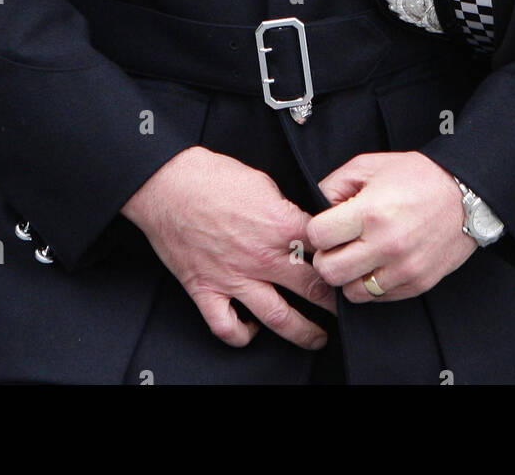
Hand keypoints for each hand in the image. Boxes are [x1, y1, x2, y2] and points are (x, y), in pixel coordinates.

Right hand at [121, 146, 336, 348]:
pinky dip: (243, 334)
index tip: (348, 263)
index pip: (326, 249)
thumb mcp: (262, 181)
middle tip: (348, 307)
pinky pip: (228, 328)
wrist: (166, 183)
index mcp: (280, 224)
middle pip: (314, 289)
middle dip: (336, 301)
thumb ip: (285, 209)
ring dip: (305, 333)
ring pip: (280, 319)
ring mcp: (234, 278)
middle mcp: (262, 256)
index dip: (342, 256)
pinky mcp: (206, 290)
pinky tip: (252, 328)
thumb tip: (300, 223)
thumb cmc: (210, 176)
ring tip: (317, 338)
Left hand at [307, 151, 476, 301]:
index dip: (317, 230)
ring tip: (358, 255)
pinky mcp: (416, 284)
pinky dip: (371, 284)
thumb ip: (334, 184)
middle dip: (326, 257)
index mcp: (371, 211)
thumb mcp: (370, 165)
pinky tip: (378, 263)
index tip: (327, 225)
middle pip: (329, 271)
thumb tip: (316, 208)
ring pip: (351, 292)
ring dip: (348, 276)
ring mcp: (403, 268)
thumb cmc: (416, 176)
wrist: (465, 195)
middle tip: (337, 245)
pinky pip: (377, 298)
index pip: (318, 236)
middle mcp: (386, 244)